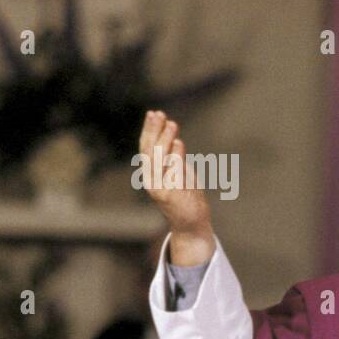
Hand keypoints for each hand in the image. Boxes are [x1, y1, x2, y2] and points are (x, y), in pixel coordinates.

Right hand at [138, 110, 213, 265]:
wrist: (191, 225)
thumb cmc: (186, 198)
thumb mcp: (178, 175)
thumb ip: (174, 160)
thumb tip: (173, 139)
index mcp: (151, 175)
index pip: (147, 148)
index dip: (149, 130)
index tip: (153, 113)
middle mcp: (152, 181)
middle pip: (150, 151)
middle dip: (154, 131)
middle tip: (160, 114)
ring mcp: (160, 188)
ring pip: (160, 159)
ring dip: (166, 139)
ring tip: (172, 124)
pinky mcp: (172, 195)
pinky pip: (173, 171)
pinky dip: (175, 156)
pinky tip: (178, 143)